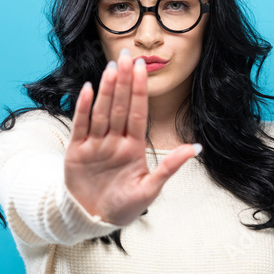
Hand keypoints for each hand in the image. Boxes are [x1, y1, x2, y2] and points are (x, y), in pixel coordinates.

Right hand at [65, 48, 200, 225]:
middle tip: (126, 55)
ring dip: (106, 89)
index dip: (140, 90)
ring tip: (111, 67)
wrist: (93, 219)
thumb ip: (169, 167)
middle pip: (120, 106)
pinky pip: (81, 125)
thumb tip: (196, 148)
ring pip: (102, 111)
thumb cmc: (123, 206)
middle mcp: (114, 140)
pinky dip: (83, 107)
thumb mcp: (150, 189)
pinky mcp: (76, 151)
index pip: (138, 112)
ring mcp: (95, 144)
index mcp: (133, 147)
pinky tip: (88, 89)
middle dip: (124, 81)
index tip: (142, 67)